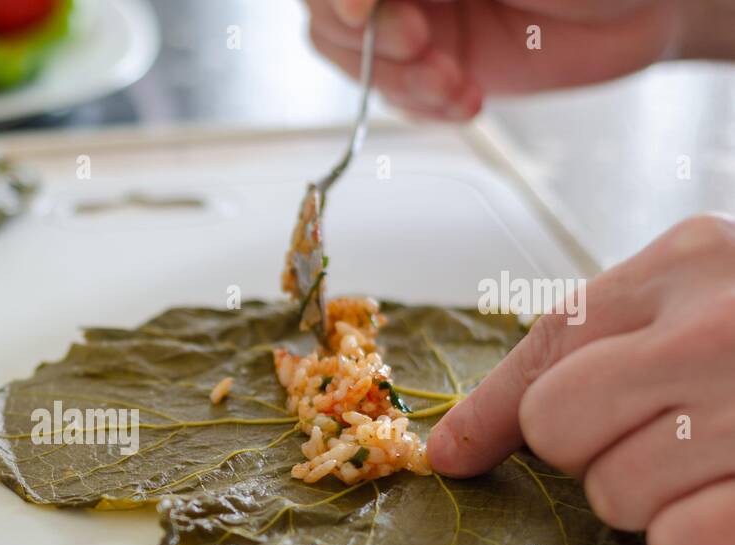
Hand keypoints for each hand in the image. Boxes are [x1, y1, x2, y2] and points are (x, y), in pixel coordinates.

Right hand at [305, 0, 696, 119]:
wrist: (647, 7)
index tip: (358, 11)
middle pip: (326, 10)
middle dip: (368, 38)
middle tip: (420, 43)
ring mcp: (411, 15)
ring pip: (348, 55)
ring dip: (396, 80)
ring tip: (453, 82)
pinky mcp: (429, 63)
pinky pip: (391, 95)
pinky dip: (421, 106)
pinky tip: (464, 97)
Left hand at [428, 214, 734, 544]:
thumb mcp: (701, 293)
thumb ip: (584, 349)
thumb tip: (451, 448)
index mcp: (692, 263)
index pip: (545, 354)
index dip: (496, 417)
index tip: (461, 457)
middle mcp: (724, 326)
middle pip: (561, 430)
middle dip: (597, 454)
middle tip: (668, 440)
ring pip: (617, 499)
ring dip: (658, 503)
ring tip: (726, 463)